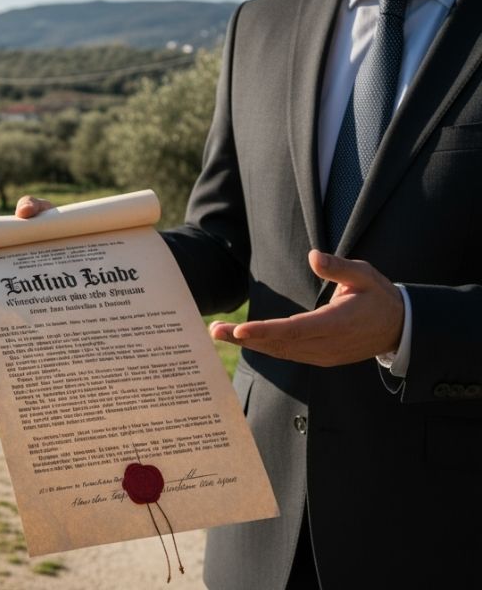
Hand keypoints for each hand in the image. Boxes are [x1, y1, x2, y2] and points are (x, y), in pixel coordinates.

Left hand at [209, 250, 403, 366]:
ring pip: (280, 351)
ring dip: (249, 344)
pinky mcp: (320, 358)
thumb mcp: (364, 275)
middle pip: (279, 343)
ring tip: (220, 334)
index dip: (266, 331)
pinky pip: (287, 354)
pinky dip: (264, 347)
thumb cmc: (379, 296)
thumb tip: (314, 256)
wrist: (399, 328)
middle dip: (245, 338)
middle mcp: (326, 344)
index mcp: (337, 322)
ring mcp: (322, 355)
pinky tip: (243, 340)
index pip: (295, 329)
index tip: (240, 330)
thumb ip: (338, 268)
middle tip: (215, 330)